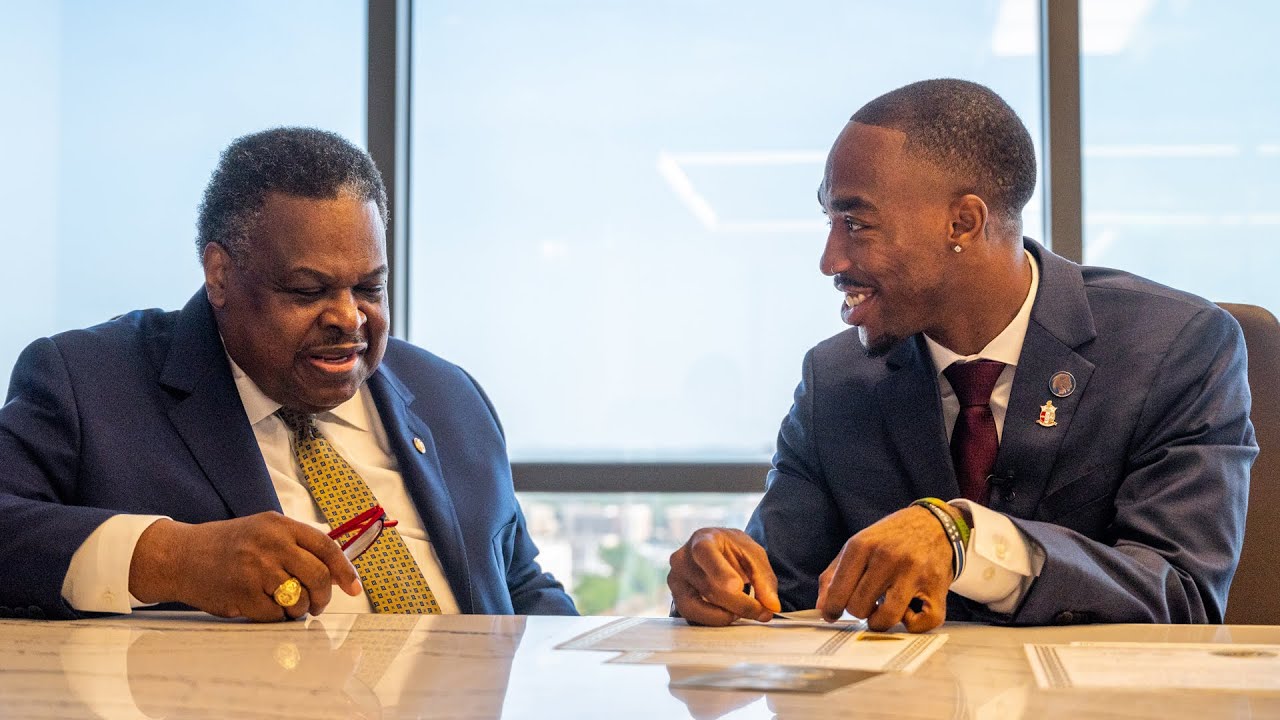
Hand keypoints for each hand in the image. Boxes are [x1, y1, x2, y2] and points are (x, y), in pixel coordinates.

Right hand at [129, 512, 361, 621]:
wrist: (180, 555)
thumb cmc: (226, 546)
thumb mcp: (263, 531)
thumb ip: (296, 545)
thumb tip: (335, 571)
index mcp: (280, 525)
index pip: (326, 547)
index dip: (345, 570)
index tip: (354, 588)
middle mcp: (271, 544)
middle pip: (318, 576)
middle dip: (323, 597)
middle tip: (317, 605)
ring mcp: (256, 569)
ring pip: (299, 599)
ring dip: (298, 609)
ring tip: (285, 605)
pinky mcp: (242, 593)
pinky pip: (275, 615)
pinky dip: (275, 617)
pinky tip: (263, 608)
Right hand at [667, 527, 779, 625]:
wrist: (717, 553)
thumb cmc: (733, 551)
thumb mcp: (754, 555)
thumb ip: (764, 579)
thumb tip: (771, 606)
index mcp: (702, 540)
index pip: (705, 553)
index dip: (719, 571)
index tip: (737, 587)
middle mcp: (682, 559)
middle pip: (708, 587)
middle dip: (739, 603)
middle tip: (761, 611)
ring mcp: (675, 581)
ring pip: (698, 607)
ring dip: (726, 614)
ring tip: (743, 610)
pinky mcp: (676, 600)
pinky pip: (693, 617)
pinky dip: (715, 620)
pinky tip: (729, 614)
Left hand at [816, 506, 952, 631]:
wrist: (934, 524)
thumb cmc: (891, 539)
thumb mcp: (858, 546)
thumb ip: (834, 575)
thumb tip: (823, 608)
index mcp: (863, 545)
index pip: (838, 590)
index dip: (832, 609)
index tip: (833, 615)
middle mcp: (888, 557)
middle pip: (859, 607)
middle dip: (859, 611)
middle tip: (867, 602)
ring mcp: (914, 572)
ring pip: (887, 618)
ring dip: (881, 621)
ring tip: (882, 610)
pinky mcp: (936, 586)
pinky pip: (920, 624)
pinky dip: (912, 625)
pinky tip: (909, 610)